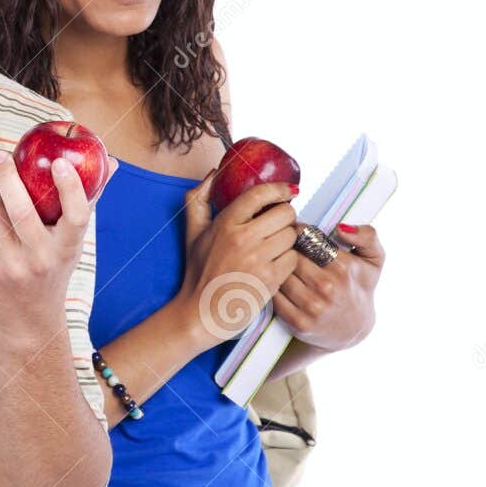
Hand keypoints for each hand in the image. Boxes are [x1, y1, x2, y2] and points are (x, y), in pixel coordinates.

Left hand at [0, 148, 89, 352]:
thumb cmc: (53, 270)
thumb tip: (111, 162)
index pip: (76, 216)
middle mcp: (41, 258)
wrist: (27, 323)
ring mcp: (11, 266)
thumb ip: (87, 202)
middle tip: (0, 155)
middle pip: (20, 209)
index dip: (70, 188)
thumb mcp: (72, 243)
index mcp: (67, 249)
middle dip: (8, 176)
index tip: (59, 163)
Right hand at [176, 174, 301, 348]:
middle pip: (285, 213)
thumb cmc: (198, 273)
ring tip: (276, 246)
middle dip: (285, 217)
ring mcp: (258, 259)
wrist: (201, 312)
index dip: (280, 189)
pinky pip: (293, 259)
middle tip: (278, 225)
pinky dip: (288, 261)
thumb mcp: (192, 233)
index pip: (260, 195)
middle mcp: (243, 239)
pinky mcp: (271, 279)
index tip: (289, 190)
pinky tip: (275, 265)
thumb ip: (198, 200)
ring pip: (292, 235)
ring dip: (288, 239)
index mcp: (225, 224)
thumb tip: (213, 174)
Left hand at [274, 223, 385, 350]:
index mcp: (344, 268)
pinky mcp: (299, 323)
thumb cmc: (359, 286)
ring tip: (277, 264)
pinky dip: (272, 287)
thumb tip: (341, 228)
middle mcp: (328, 287)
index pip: (309, 239)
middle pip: (290, 256)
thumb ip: (367, 237)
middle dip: (284, 248)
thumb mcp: (374, 260)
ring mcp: (313, 307)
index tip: (294, 231)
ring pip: (280, 275)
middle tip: (281, 246)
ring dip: (275, 267)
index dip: (297, 232)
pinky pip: (274, 297)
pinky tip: (275, 282)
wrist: (352, 329)